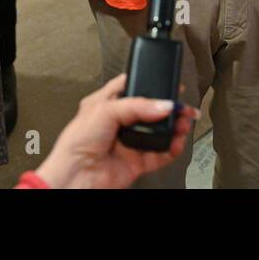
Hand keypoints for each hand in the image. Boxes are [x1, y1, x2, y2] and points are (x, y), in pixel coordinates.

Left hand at [34, 74, 198, 188]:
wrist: (75, 177)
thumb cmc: (75, 143)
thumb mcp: (105, 110)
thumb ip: (137, 105)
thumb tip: (163, 105)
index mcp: (105, 104)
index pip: (131, 87)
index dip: (149, 83)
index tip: (167, 82)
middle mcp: (118, 123)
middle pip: (150, 110)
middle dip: (168, 107)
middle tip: (182, 105)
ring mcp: (128, 143)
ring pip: (158, 132)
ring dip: (173, 127)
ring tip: (183, 123)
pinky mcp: (135, 162)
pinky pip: (159, 154)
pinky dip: (171, 149)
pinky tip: (176, 142)